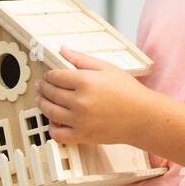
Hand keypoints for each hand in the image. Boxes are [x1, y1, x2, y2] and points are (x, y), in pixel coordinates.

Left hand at [34, 45, 158, 147]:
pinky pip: (58, 134)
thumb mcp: (107, 68)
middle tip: (41, 85)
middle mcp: (80, 101)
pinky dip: (52, 127)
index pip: (56, 76)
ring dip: (42, 104)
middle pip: (51, 93)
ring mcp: (80, 120)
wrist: (143, 117)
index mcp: (86, 81)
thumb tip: (63, 49)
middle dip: (43, 87)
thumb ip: (82, 59)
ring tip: (42, 100)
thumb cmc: (129, 91)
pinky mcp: (82, 136)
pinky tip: (54, 120)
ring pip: (50, 112)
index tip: (49, 75)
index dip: (49, 75)